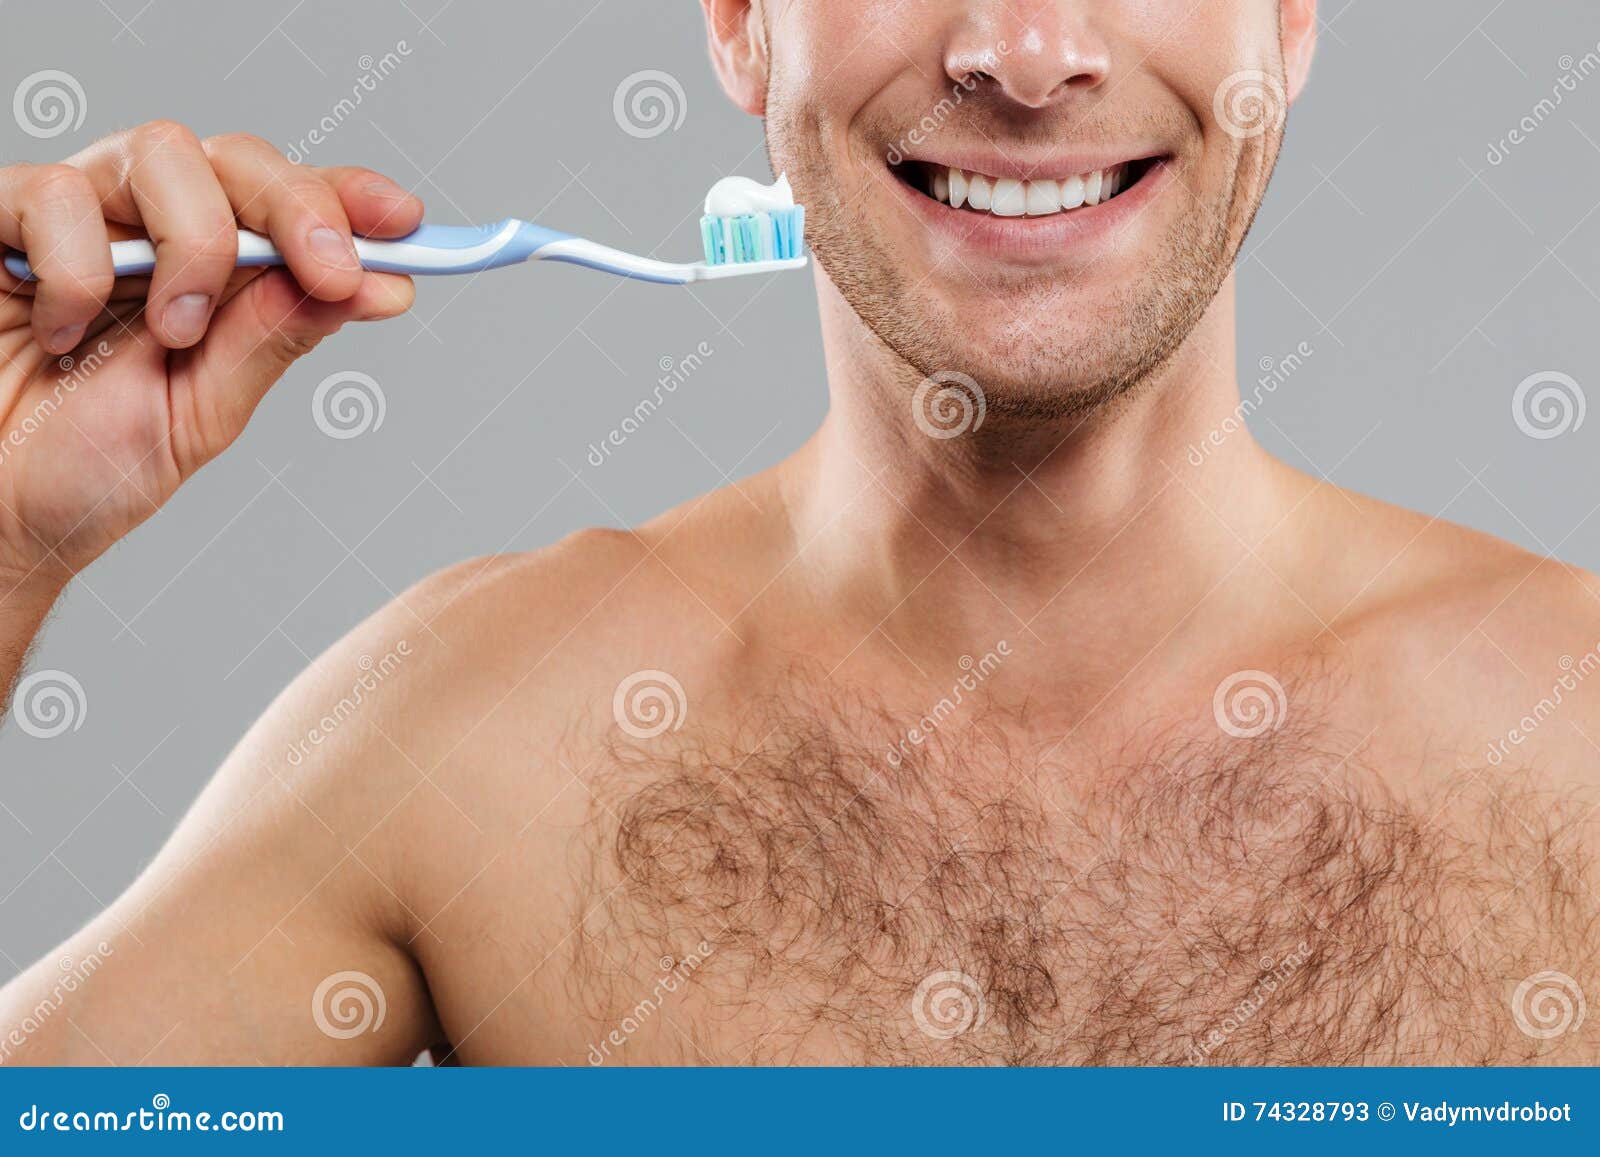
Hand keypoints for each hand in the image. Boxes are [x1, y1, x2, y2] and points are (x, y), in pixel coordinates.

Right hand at [0, 121, 422, 599]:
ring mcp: (77, 219)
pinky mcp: (0, 223)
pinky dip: (79, 270)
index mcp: (212, 276)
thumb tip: (378, 286)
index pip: (289, 205)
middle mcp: (150, 232)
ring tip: (173, 334)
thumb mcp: (203, 411)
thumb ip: (275, 337)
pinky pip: (55, 196)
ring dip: (197, 247)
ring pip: (164, 153)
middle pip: (240, 159)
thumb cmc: (81, 469)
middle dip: (300, 209)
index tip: (407, 221)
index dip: (351, 199)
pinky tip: (60, 332)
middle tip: (329, 272)